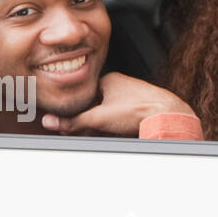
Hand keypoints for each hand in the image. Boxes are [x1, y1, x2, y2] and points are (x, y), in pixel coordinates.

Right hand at [41, 72, 195, 135]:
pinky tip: (112, 136)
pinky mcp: (140, 108)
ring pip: (108, 114)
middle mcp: (121, 85)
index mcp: (110, 80)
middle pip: (95, 107)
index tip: (67, 127)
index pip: (83, 96)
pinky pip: (121, 118)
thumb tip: (50, 121)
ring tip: (95, 137)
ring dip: (99, 127)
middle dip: (86, 123)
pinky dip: (113, 128)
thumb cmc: (137, 109)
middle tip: (79, 135)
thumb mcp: (97, 117)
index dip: (74, 114)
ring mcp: (132, 96)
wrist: (167, 115)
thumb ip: (72, 121)